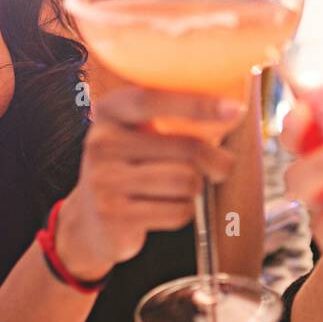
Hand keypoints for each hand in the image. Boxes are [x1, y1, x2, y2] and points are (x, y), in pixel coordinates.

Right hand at [56, 86, 241, 280]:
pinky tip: (170, 207)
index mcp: (109, 111)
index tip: (235, 109)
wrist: (87, 222)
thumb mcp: (134, 134)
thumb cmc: (128, 169)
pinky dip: (185, 211)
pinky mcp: (115, 215)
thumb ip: (168, 118)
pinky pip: (178, 211)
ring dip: (197, 188)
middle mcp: (101, 142)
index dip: (197, 103)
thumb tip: (231, 112)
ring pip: (186, 180)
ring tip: (186, 188)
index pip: (153, 99)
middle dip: (216, 160)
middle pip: (186, 148)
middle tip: (223, 167)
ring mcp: (105, 180)